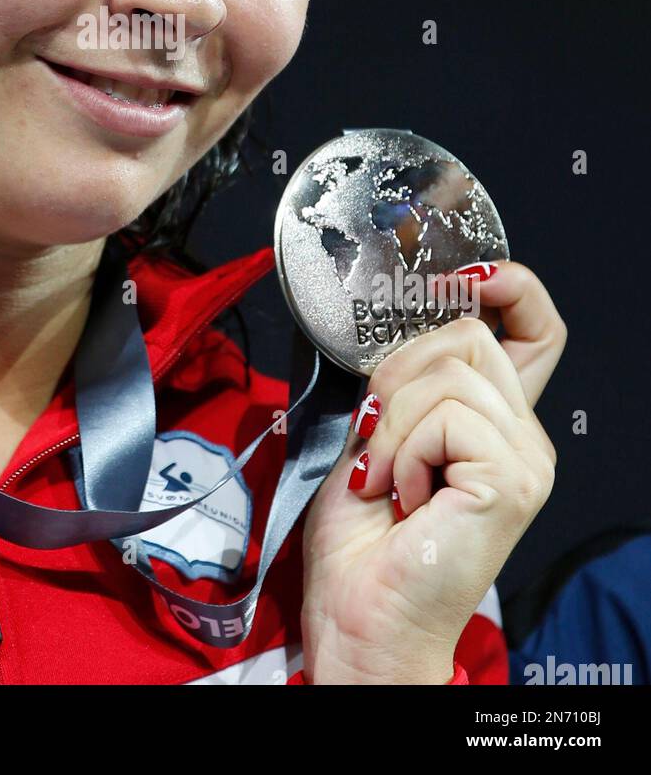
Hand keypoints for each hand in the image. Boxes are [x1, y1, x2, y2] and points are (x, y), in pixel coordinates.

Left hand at [299, 260, 565, 683]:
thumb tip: (400, 326)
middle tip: (378, 436)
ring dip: (392, 420)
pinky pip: (445, 415)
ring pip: (449, 370)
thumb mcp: (378, 432)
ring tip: (387, 477)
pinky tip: (402, 494)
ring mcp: (525, 458)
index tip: (462, 279)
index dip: (507, 286)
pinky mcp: (511, 479)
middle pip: (467, 335)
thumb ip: (407, 381)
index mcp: (494, 420)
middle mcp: (523, 436)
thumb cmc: (362, 539)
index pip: (534, 329)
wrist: (359, 613)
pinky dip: (403, 447)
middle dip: (398, 371)